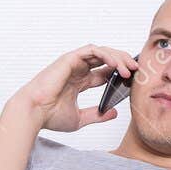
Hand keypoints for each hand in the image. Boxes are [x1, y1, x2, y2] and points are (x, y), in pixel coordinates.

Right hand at [12, 45, 139, 133]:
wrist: (34, 113)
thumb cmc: (50, 116)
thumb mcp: (80, 119)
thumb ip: (97, 115)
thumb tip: (114, 113)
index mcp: (78, 82)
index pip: (104, 73)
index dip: (119, 75)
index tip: (132, 81)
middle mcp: (77, 70)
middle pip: (105, 60)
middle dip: (122, 63)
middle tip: (136, 71)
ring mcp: (73, 63)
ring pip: (102, 52)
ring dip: (118, 58)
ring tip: (129, 69)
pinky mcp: (70, 58)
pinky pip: (93, 50)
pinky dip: (107, 55)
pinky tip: (116, 65)